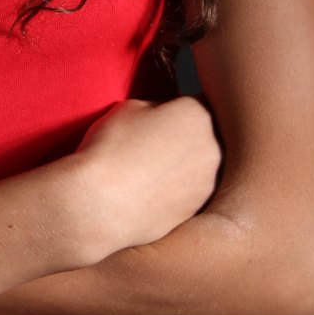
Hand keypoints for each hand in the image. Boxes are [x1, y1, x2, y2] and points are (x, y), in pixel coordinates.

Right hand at [73, 96, 221, 257]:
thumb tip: (166, 116)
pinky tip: (150, 192)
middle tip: (154, 145)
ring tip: (149, 172)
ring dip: (183, 165)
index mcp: (197, 114)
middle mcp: (213, 147)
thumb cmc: (110, 149)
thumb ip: (157, 107)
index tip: (160, 118)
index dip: (177, 109)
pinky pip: (190, 192)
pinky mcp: (197, 210)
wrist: (100, 203)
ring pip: (199, 166)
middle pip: (204, 136)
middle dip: (185, 137)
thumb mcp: (128, 108)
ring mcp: (208, 182)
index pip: (197, 104)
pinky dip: (176, 191)